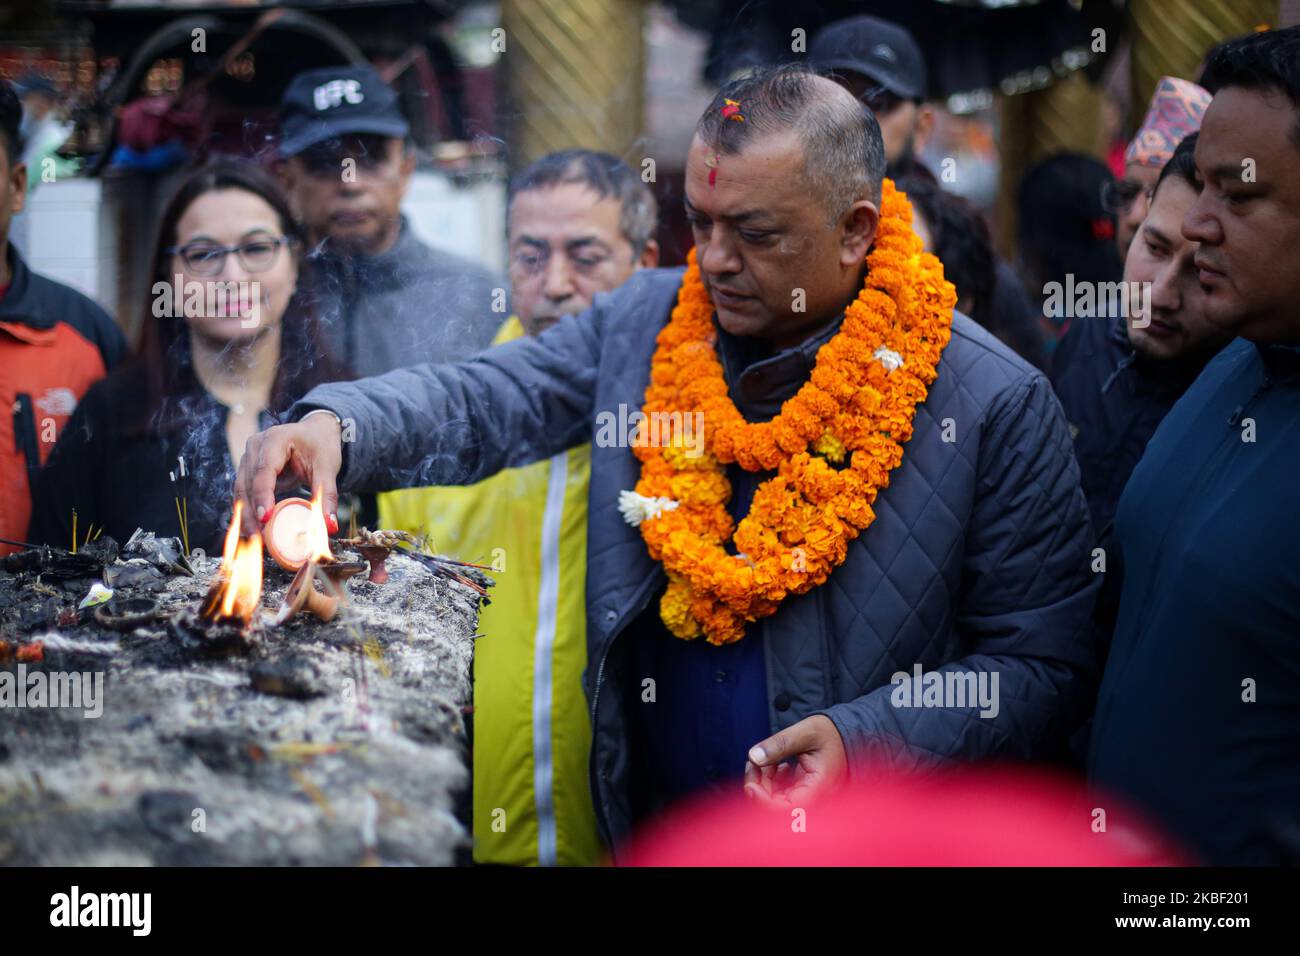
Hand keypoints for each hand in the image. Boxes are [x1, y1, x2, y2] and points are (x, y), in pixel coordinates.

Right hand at [234, 411, 342, 533]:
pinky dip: (247, 510)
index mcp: (276, 439)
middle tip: (258, 538)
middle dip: (250, 512)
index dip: (263, 496)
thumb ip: (327, 495)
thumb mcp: (328, 467)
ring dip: (245, 515)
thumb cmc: (321, 446)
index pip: (264, 470)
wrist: (315, 432)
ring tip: (254, 538)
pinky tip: (252, 529)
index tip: (265, 518)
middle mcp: (256, 445)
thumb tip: (329, 526)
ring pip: (240, 489)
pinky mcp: (247, 468)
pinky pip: (243, 491)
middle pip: (247, 483)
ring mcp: (248, 456)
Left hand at [743, 714, 846, 806]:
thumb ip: (780, 744)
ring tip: (762, 759)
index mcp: (820, 788)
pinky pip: (780, 793)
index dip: (764, 802)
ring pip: (776, 800)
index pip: (788, 810)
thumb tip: (753, 757)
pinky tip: (774, 763)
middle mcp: (814, 797)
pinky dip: (770, 779)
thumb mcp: (806, 731)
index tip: (751, 784)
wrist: (845, 733)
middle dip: (759, 786)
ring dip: (763, 782)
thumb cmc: (831, 732)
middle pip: (778, 807)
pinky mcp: (802, 790)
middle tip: (753, 762)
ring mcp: (807, 795)